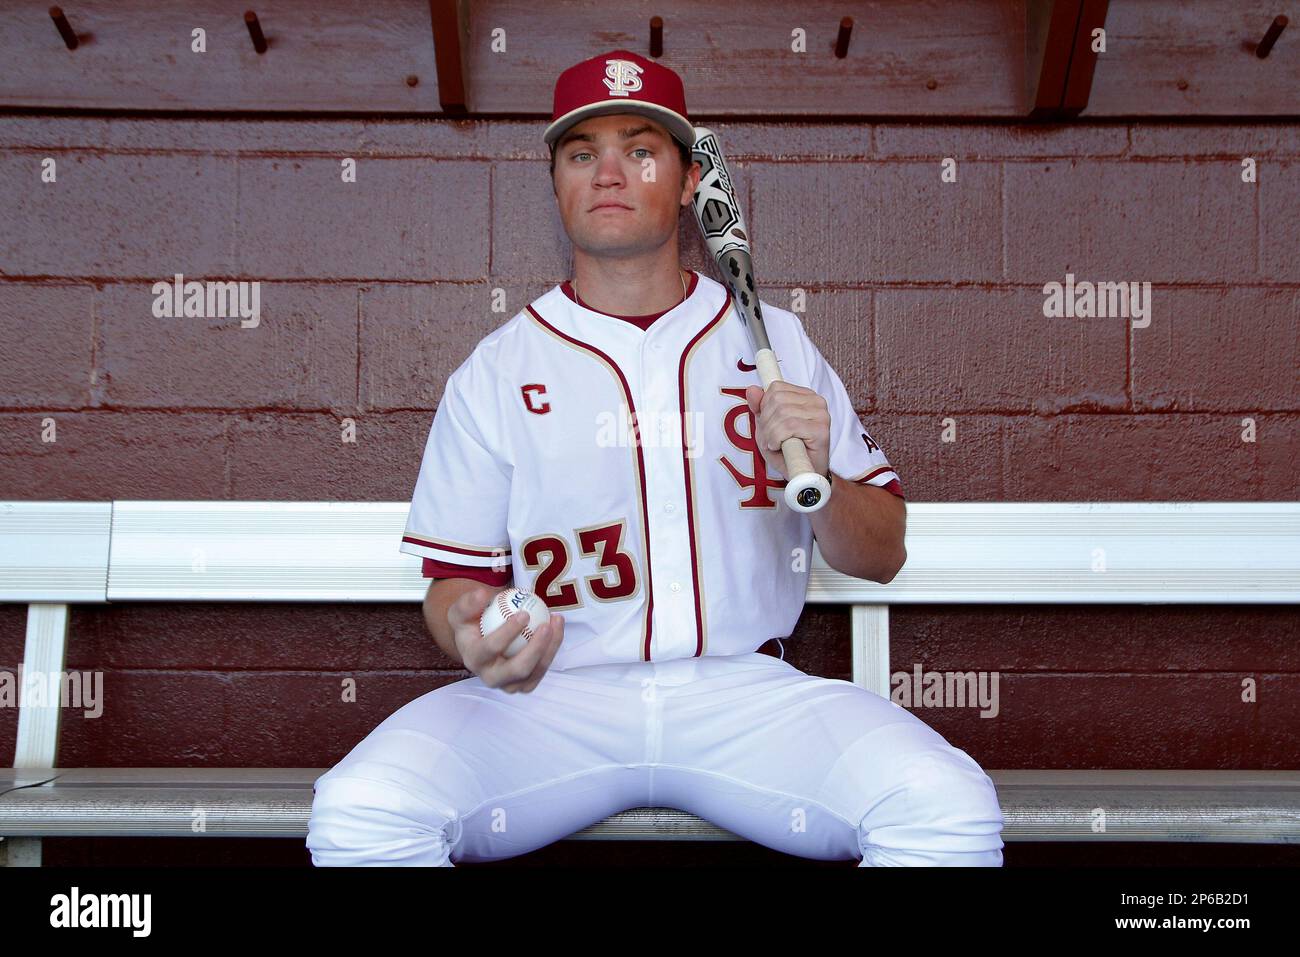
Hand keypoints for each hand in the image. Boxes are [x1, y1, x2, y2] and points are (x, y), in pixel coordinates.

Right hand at [448, 586, 565, 693]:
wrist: (477, 643)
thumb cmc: (469, 623)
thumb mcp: (461, 610)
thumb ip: (468, 603)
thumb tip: (482, 594)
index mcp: (473, 659)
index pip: (492, 648)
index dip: (509, 632)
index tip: (524, 613)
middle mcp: (490, 677)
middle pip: (518, 669)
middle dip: (536, 648)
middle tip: (546, 625)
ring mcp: (509, 685)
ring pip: (535, 672)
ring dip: (550, 647)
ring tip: (556, 621)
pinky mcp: (524, 685)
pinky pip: (542, 670)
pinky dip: (552, 650)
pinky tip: (556, 628)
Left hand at [744, 382, 830, 479]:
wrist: (803, 475)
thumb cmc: (786, 452)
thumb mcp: (767, 427)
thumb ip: (759, 408)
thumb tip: (751, 389)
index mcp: (805, 396)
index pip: (776, 388)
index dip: (764, 407)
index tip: (767, 425)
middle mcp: (816, 401)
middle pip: (777, 399)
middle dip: (766, 422)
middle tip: (769, 438)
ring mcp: (821, 414)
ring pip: (782, 412)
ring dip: (770, 433)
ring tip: (774, 444)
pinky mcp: (821, 430)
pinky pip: (789, 426)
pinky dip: (777, 438)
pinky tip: (779, 446)